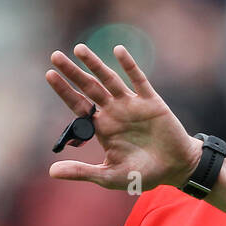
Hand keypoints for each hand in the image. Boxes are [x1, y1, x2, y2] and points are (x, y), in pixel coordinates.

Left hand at [45, 43, 202, 191]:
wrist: (175, 169)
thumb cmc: (143, 175)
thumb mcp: (109, 176)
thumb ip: (82, 171)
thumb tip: (51, 171)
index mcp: (102, 127)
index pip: (78, 104)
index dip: (64, 90)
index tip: (49, 74)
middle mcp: (114, 112)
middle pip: (89, 87)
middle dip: (73, 72)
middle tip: (55, 56)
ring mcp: (132, 105)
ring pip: (109, 80)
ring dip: (95, 64)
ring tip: (78, 49)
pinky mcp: (151, 101)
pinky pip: (138, 80)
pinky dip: (129, 65)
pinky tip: (118, 50)